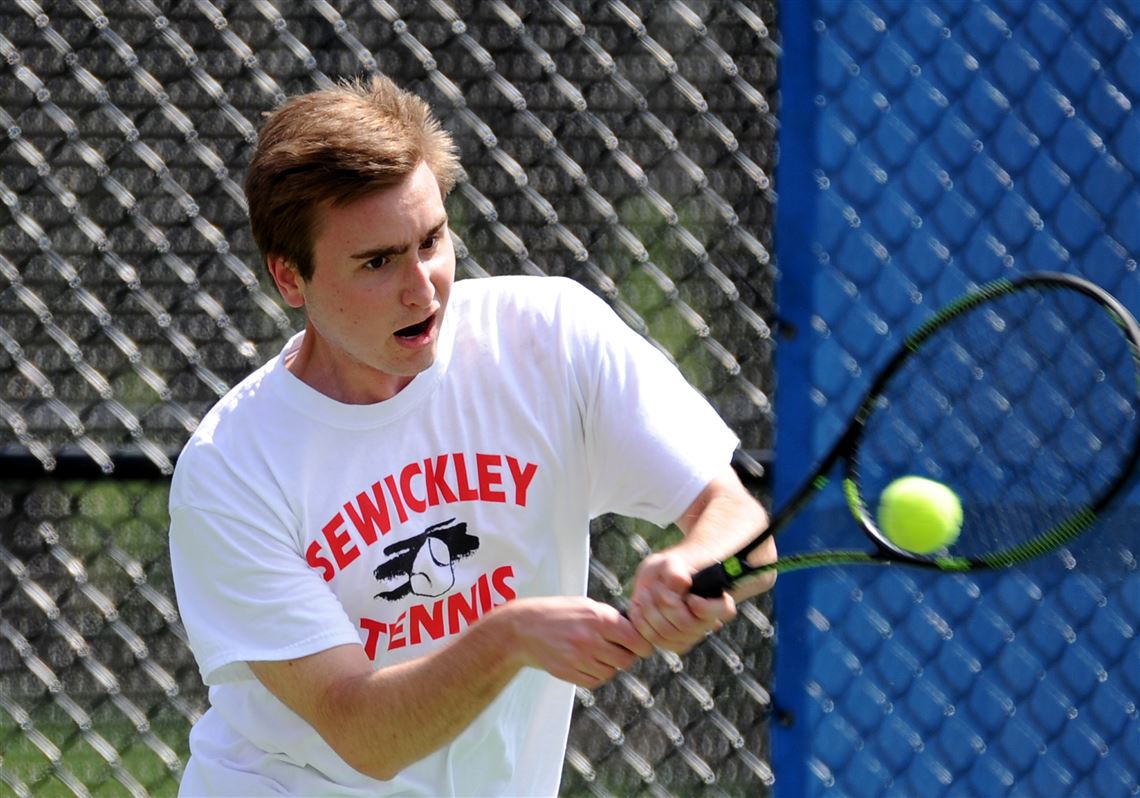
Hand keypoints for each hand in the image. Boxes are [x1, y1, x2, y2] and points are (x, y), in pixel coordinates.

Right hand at [501, 596, 653, 688]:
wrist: (523, 628)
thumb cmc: (557, 613)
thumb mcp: (585, 605)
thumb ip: (610, 617)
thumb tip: (636, 631)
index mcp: (599, 619)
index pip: (637, 640)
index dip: (644, 645)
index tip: (643, 646)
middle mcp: (591, 640)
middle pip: (627, 660)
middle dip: (627, 656)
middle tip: (620, 650)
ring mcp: (579, 659)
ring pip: (611, 673)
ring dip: (610, 666)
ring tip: (598, 654)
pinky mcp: (569, 674)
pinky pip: (594, 681)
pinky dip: (595, 675)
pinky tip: (587, 663)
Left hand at [627, 551, 735, 653]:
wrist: (657, 581)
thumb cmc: (669, 571)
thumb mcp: (671, 563)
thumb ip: (676, 572)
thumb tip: (682, 583)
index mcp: (719, 603)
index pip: (720, 612)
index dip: (702, 606)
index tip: (687, 590)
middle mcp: (708, 623)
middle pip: (685, 623)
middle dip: (663, 602)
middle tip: (655, 586)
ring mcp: (691, 636)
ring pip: (667, 633)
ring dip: (649, 611)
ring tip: (645, 594)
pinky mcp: (673, 644)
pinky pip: (654, 641)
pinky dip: (642, 624)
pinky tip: (640, 609)